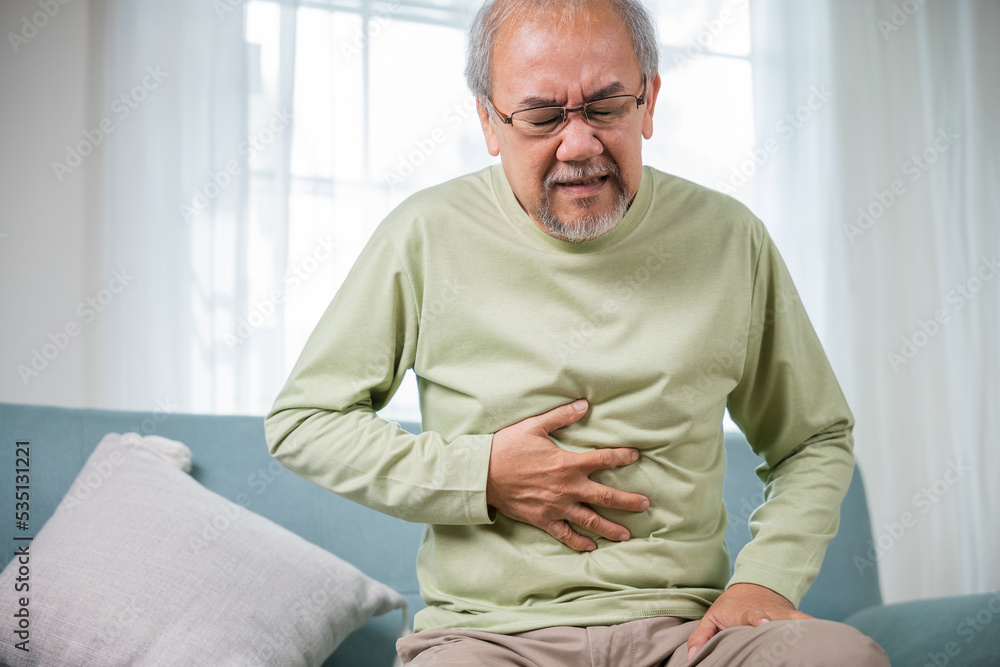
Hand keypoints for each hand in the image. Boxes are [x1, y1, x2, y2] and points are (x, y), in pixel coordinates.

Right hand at [486, 398, 648, 551]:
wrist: (482, 475)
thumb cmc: (507, 448)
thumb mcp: (533, 426)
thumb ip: (561, 416)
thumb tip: (584, 405)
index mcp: (567, 463)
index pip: (603, 459)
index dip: (622, 456)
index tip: (635, 455)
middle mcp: (567, 488)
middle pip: (605, 497)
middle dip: (628, 501)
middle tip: (646, 504)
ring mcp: (556, 507)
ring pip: (590, 520)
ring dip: (611, 528)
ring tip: (627, 534)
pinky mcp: (543, 520)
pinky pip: (565, 535)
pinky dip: (579, 542)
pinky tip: (591, 546)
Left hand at [686, 583, 812, 659]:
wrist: (757, 585)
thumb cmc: (732, 607)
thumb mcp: (712, 617)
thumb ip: (701, 636)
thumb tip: (692, 658)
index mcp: (748, 613)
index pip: (754, 615)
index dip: (759, 618)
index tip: (763, 622)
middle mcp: (771, 614)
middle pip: (782, 622)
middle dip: (789, 630)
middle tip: (795, 641)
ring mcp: (787, 617)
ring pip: (801, 624)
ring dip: (808, 634)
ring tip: (821, 646)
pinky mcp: (799, 621)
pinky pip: (811, 628)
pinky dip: (819, 634)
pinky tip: (831, 645)